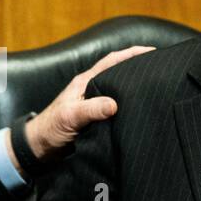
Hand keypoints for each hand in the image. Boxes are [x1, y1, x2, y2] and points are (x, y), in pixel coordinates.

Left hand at [17, 45, 154, 163]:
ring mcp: (92, 103)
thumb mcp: (70, 117)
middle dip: (138, 68)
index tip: (152, 51)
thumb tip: (114, 104)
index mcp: (85, 82)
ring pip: (118, 90)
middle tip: (161, 68)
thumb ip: (91, 110)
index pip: (112, 61)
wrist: (39, 149)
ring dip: (134, 87)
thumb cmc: (50, 129)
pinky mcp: (95, 118)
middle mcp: (90, 89)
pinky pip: (115, 107)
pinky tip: (139, 110)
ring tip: (156, 88)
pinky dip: (128, 106)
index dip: (132, 54)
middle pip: (118, 73)